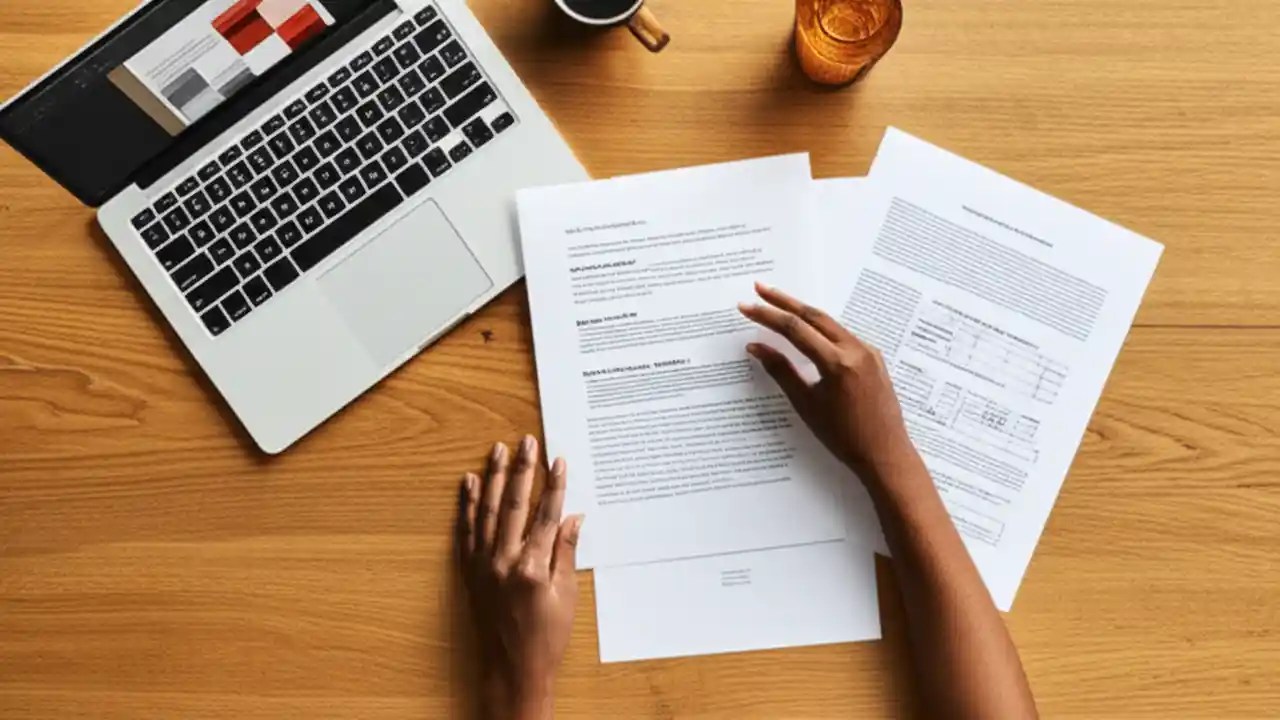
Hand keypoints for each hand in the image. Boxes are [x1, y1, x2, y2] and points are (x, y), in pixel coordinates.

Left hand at [457, 435, 582, 719]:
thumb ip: (566, 553)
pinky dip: (466, 505)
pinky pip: (466, 530)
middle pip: (514, 504)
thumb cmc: (545, 638)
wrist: (512, 670)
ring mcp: (483, 565)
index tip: (558, 460)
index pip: (546, 514)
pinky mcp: (470, 572)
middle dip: (522, 469)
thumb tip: (573, 518)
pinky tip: (468, 483)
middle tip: (525, 441)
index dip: (554, 485)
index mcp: (532, 566)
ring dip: (492, 477)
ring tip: (496, 451)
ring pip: (486, 510)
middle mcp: (504, 560)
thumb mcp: (566, 596)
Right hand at [738, 283, 922, 489]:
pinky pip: (843, 335)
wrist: (885, 454)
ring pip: (829, 323)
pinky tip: (808, 328)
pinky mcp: (874, 358)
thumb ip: (781, 371)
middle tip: (760, 288)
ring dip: (802, 312)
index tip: (747, 306)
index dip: (767, 315)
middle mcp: (856, 350)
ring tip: (778, 302)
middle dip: (784, 300)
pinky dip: (821, 328)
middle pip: (813, 316)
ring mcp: (868, 352)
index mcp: (837, 363)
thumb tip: (757, 347)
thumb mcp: (807, 404)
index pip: (795, 329)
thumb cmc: (844, 437)